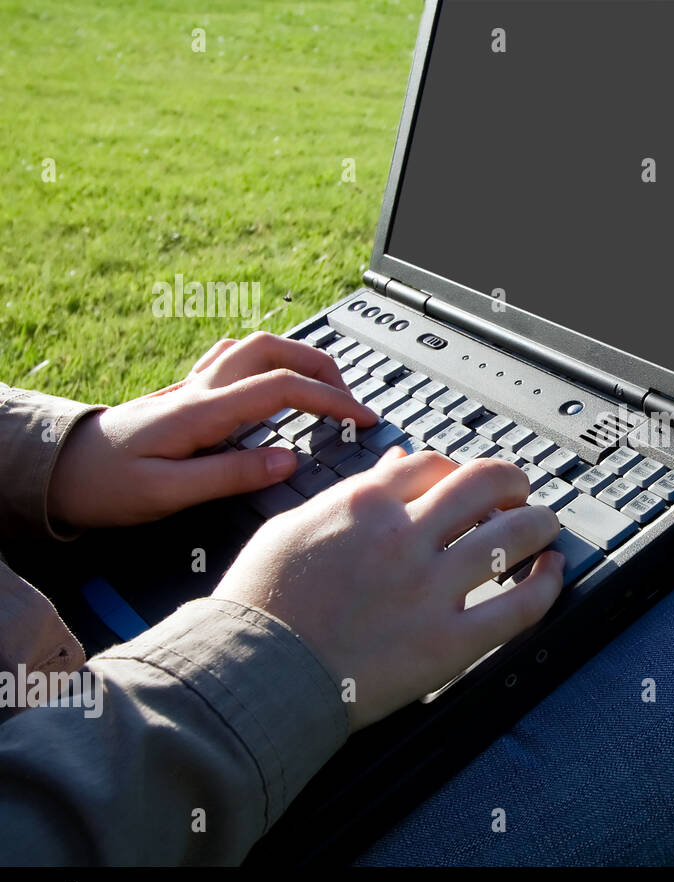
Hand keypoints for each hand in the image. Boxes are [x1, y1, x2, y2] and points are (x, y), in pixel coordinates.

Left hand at [47, 332, 378, 528]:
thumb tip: (287, 459)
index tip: (362, 421)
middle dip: (323, 368)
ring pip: (255, 345)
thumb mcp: (168, 492)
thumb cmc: (107, 486)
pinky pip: (231, 356)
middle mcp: (200, 388)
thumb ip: (230, 474)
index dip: (331, 401)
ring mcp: (191, 384)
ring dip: (298, 357)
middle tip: (351, 401)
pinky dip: (266, 359)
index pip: (283, 388)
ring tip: (325, 386)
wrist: (59, 471)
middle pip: (275, 350)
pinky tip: (273, 377)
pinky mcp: (184, 391)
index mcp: (201, 411)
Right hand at [213, 450, 565, 728]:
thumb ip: (353, 492)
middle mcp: (404, 536)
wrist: (248, 676)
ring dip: (540, 524)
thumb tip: (399, 462)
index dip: (458, 472)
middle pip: (487, 482)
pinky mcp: (448, 643)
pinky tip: (552, 573)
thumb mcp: (294, 525)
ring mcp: (430, 589)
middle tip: (517, 496)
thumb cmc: (259, 606)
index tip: (463, 489)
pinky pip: (519, 606)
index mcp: (365, 504)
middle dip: (512, 482)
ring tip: (544, 529)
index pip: (435, 463)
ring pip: (516, 534)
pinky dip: (547, 584)